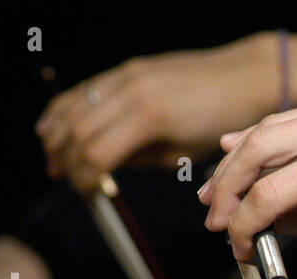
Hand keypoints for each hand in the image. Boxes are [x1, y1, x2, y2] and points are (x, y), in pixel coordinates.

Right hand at [37, 34, 281, 193]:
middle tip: (64, 178)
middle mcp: (131, 91)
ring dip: (57, 134)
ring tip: (53, 158)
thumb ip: (141, 161)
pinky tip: (53, 125)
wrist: (243, 79)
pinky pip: (85, 89)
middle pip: (78, 131)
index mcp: (148, 117)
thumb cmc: (222, 120)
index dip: (84, 178)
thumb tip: (107, 168)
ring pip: (74, 106)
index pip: (96, 153)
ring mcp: (127, 75)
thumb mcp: (184, 154)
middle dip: (66, 159)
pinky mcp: (129, 69)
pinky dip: (64, 108)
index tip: (85, 192)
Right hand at [198, 95, 296, 259]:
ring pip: (271, 127)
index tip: (240, 247)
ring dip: (237, 158)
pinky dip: (264, 135)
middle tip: (212, 218)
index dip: (247, 225)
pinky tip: (241, 146)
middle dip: (227, 186)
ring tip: (215, 189)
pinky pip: (295, 117)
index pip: (272, 194)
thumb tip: (278, 224)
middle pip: (257, 150)